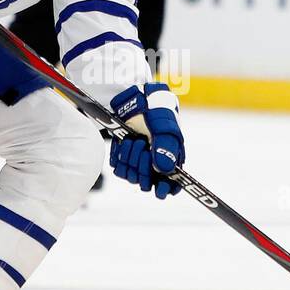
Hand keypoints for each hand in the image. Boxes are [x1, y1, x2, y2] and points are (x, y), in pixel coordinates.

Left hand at [108, 83, 184, 198]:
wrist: (136, 99)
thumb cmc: (156, 112)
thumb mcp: (164, 128)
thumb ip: (166, 148)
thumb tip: (164, 170)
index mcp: (171, 160)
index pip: (171, 185)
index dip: (166, 189)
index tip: (159, 188)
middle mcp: (154, 164)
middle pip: (147, 183)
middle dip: (143, 167)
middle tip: (142, 146)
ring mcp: (138, 162)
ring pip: (132, 177)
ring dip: (131, 160)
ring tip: (133, 140)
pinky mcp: (123, 158)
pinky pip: (119, 168)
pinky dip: (120, 156)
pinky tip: (124, 141)